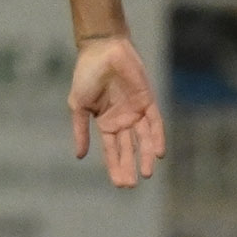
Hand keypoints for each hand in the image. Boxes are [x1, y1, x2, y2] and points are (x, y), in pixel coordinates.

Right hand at [70, 34, 166, 187]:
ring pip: (143, 139)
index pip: (111, 150)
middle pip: (128, 149)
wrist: (101, 50)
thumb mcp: (78, 106)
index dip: (115, 167)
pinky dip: (157, 137)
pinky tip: (158, 152)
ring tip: (146, 174)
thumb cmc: (86, 75)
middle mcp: (122, 120)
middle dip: (129, 167)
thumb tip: (79, 156)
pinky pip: (155, 122)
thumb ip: (81, 130)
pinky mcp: (148, 101)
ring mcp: (136, 112)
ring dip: (145, 156)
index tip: (119, 185)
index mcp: (105, 123)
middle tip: (130, 186)